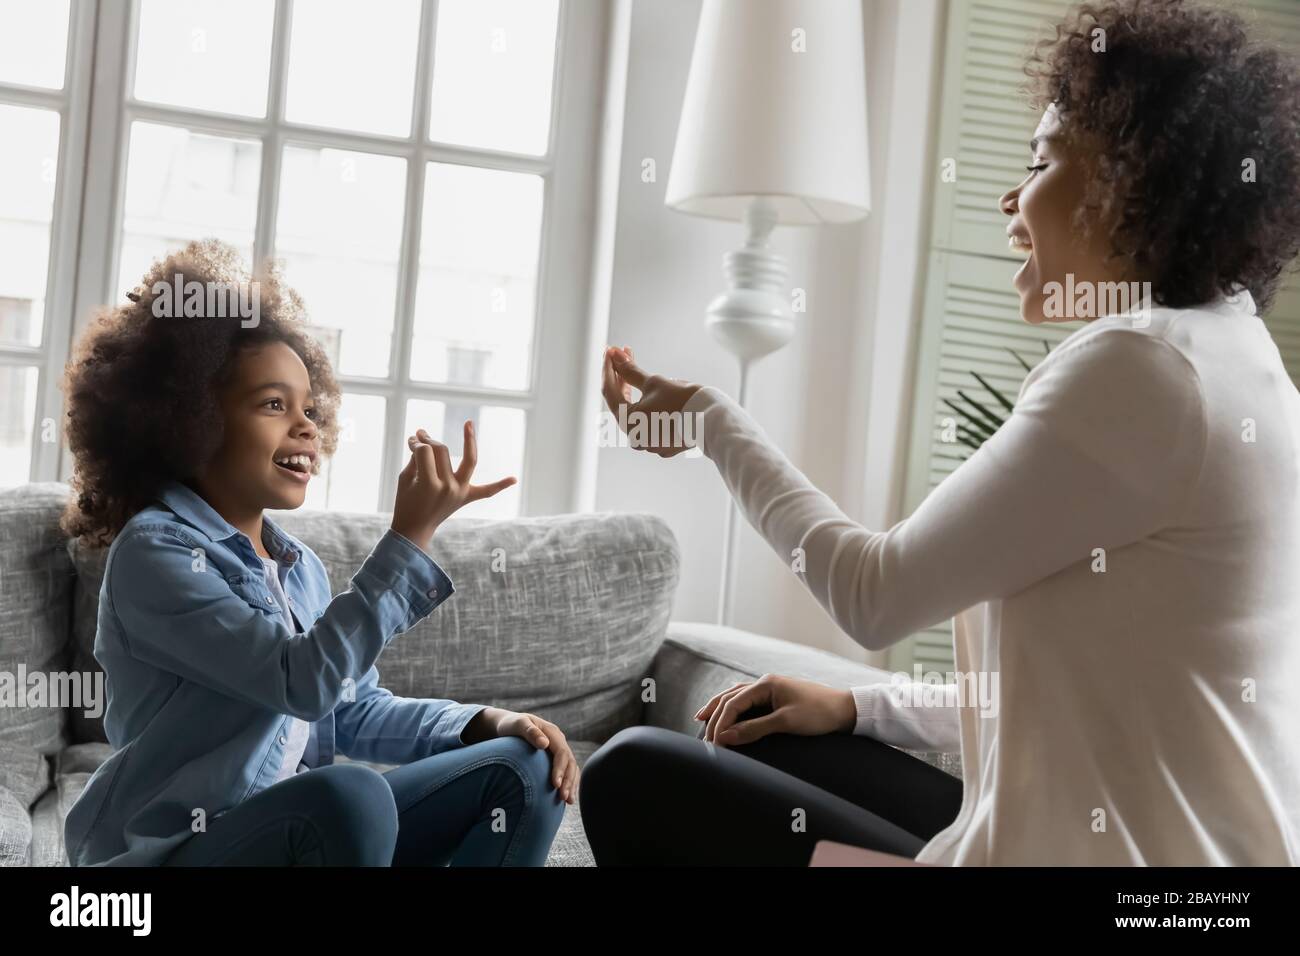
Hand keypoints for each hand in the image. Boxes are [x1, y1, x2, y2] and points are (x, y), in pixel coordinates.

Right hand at [390, 421, 516, 549]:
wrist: (415, 528)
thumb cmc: (406, 501)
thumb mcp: (406, 478)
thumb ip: (415, 458)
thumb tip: (422, 439)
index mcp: (429, 484)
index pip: (425, 452)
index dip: (416, 443)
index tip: (410, 441)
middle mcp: (448, 487)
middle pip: (442, 452)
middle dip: (429, 441)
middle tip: (419, 437)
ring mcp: (461, 493)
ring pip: (468, 460)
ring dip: (470, 442)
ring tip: (469, 423)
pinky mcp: (467, 498)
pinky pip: (487, 491)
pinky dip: (500, 485)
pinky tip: (514, 479)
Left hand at [493, 711, 579, 804]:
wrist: (509, 725)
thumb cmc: (511, 725)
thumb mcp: (518, 724)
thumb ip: (530, 732)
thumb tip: (544, 743)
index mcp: (552, 733)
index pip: (562, 752)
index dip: (560, 769)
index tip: (555, 785)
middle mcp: (559, 741)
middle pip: (570, 762)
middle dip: (568, 780)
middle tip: (564, 798)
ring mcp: (558, 750)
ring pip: (571, 768)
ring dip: (571, 784)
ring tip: (568, 801)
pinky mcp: (555, 758)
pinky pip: (566, 771)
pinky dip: (568, 783)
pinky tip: (565, 797)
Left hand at [601, 345, 702, 456]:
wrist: (711, 419)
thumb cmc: (682, 400)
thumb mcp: (653, 382)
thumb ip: (630, 371)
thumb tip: (615, 355)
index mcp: (628, 423)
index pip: (609, 390)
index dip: (608, 367)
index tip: (610, 350)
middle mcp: (635, 438)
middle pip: (622, 402)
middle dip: (622, 377)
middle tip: (624, 354)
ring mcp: (650, 444)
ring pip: (637, 413)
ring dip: (635, 391)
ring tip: (638, 370)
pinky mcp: (664, 445)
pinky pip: (651, 423)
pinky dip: (650, 407)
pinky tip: (655, 393)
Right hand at [694, 674, 856, 745]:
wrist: (845, 709)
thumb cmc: (818, 714)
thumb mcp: (785, 723)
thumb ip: (754, 729)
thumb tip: (725, 737)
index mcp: (766, 684)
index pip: (733, 703)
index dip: (720, 723)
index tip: (713, 743)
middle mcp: (765, 683)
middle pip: (729, 697)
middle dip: (714, 716)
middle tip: (704, 737)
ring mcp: (770, 689)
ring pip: (736, 697)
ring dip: (719, 709)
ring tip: (701, 718)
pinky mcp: (776, 698)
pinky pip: (747, 702)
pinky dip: (733, 708)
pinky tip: (727, 713)